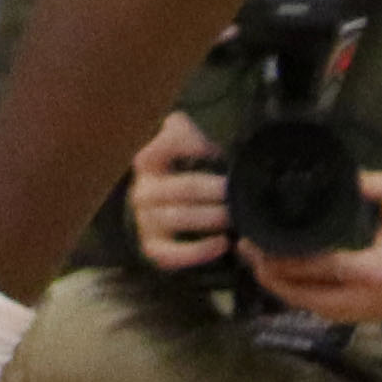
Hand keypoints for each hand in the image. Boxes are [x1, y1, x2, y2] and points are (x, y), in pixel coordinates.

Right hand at [128, 112, 230, 271]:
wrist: (160, 212)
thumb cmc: (182, 174)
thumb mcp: (182, 146)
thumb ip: (186, 132)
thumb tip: (195, 127)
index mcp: (150, 161)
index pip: (165, 145)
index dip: (193, 146)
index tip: (216, 151)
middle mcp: (143, 191)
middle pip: (183, 188)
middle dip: (215, 190)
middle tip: (237, 191)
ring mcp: (146, 221)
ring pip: (179, 218)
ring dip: (211, 217)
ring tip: (235, 216)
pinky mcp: (154, 249)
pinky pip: (174, 253)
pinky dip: (201, 250)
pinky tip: (223, 243)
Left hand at [241, 172, 381, 328]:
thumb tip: (353, 175)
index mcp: (369, 271)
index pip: (318, 267)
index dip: (286, 256)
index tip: (261, 237)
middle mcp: (352, 299)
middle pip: (298, 290)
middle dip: (267, 269)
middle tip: (245, 243)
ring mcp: (344, 314)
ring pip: (296, 302)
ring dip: (271, 281)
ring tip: (250, 255)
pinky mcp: (338, 320)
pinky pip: (304, 306)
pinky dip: (284, 290)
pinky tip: (269, 270)